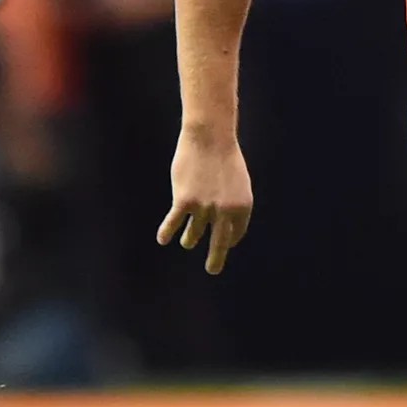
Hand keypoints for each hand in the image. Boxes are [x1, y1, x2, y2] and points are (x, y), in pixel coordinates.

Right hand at [157, 127, 251, 275]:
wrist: (209, 136)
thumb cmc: (224, 156)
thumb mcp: (237, 182)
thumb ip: (232, 204)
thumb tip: (223, 223)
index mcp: (243, 206)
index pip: (236, 233)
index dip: (229, 239)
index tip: (224, 243)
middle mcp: (225, 211)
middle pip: (220, 244)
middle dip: (215, 259)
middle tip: (213, 269)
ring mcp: (204, 207)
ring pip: (194, 233)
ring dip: (189, 239)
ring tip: (186, 242)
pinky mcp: (184, 201)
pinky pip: (174, 223)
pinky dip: (167, 232)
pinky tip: (163, 239)